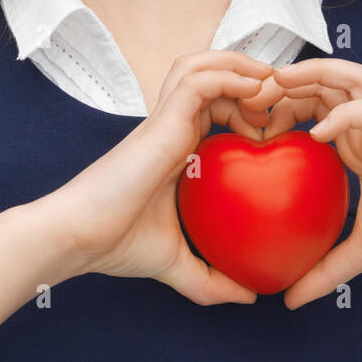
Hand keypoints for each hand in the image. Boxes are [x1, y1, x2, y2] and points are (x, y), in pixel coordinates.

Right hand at [48, 50, 287, 305]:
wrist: (80, 237)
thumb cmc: (117, 245)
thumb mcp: (177, 264)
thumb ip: (212, 280)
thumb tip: (251, 296)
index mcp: (176, 149)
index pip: (217, 108)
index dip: (250, 110)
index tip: (278, 135)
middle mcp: (171, 127)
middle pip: (213, 76)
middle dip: (251, 78)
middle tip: (282, 103)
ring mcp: (164, 119)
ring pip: (202, 65)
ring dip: (239, 66)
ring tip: (269, 83)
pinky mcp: (160, 118)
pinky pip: (198, 80)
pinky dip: (229, 76)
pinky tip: (255, 91)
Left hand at [262, 57, 361, 309]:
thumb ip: (325, 270)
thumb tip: (287, 301)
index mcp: (358, 145)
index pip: (315, 102)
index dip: (282, 102)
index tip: (249, 123)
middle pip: (327, 79)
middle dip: (288, 77)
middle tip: (251, 93)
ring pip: (353, 77)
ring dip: (315, 73)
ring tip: (281, 83)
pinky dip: (344, 114)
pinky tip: (319, 134)